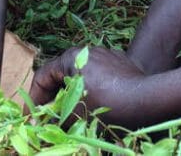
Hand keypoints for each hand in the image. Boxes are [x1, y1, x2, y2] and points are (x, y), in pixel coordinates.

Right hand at [30, 46, 148, 128]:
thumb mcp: (75, 115)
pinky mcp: (123, 66)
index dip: (34, 99)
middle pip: (61, 77)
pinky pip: (101, 80)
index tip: (31, 117)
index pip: (42, 77)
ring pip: (81, 79)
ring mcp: (107, 57)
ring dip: (73, 97)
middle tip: (49, 120)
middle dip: (54, 100)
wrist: (149, 100)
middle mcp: (88, 52)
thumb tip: (40, 128)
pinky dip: (93, 94)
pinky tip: (98, 110)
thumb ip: (54, 120)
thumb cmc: (108, 105)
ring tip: (73, 118)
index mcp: (71, 57)